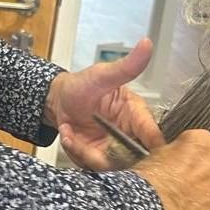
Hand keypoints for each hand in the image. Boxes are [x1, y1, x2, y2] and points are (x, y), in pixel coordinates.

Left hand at [49, 39, 164, 169]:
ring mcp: (114, 149)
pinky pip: (92, 166)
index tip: (139, 149)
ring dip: (84, 150)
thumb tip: (147, 43)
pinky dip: (76, 152)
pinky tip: (67, 134)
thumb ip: (127, 66)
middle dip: (107, 153)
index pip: (151, 134)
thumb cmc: (83, 85)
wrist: (58, 100)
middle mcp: (129, 135)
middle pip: (132, 158)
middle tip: (84, 140)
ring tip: (68, 129)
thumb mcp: (103, 74)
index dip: (150, 145)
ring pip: (110, 165)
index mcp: (136, 114)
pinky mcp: (98, 158)